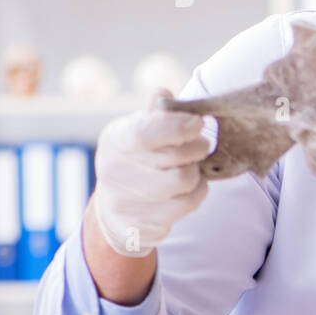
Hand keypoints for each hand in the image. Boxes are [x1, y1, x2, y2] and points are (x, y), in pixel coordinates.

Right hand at [91, 88, 212, 257]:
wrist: (117, 210)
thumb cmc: (136, 160)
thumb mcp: (138, 132)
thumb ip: (155, 115)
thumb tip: (164, 93)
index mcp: (116, 140)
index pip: (146, 133)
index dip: (177, 126)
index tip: (198, 122)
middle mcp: (116, 170)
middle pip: (174, 156)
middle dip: (196, 147)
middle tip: (200, 144)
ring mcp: (129, 199)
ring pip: (184, 179)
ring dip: (197, 170)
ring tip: (191, 164)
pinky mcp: (147, 221)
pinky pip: (190, 202)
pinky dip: (198, 190)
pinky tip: (190, 185)